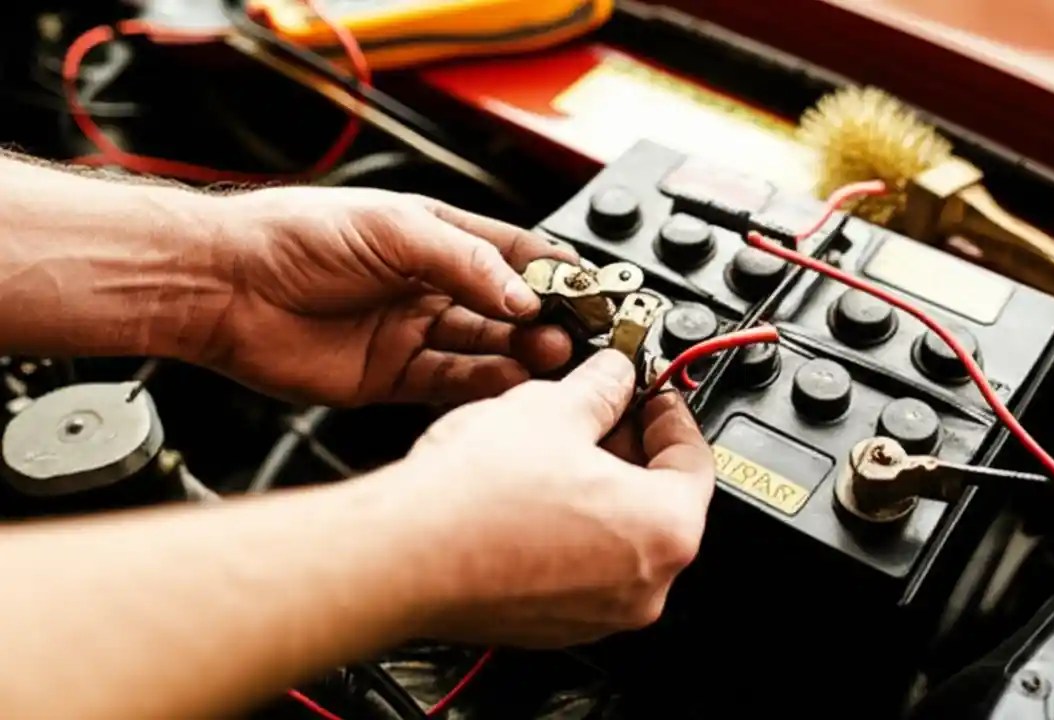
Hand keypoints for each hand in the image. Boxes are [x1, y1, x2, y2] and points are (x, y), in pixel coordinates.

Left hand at [197, 186, 575, 406]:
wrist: (223, 287)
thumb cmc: (292, 237)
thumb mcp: (393, 228)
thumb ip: (464, 260)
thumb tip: (525, 292)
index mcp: (435, 237)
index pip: (513, 255)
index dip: (555, 274)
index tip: (591, 291)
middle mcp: (429, 287)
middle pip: (507, 308)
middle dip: (546, 320)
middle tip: (576, 334)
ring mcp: (411, 334)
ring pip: (486, 348)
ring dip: (523, 354)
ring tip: (553, 358)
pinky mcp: (392, 378)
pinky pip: (452, 382)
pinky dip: (485, 384)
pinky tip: (512, 382)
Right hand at [397, 349, 714, 647]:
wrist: (401, 555)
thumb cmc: (475, 497)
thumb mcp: (552, 410)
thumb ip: (601, 387)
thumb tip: (614, 375)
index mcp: (665, 530)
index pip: (695, 459)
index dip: (670, 412)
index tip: (652, 392)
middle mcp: (643, 586)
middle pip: (659, 501)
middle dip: (631, 448)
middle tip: (602, 409)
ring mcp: (598, 613)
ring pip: (617, 536)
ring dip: (598, 488)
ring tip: (556, 445)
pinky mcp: (553, 625)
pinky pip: (579, 567)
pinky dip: (568, 528)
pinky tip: (530, 491)